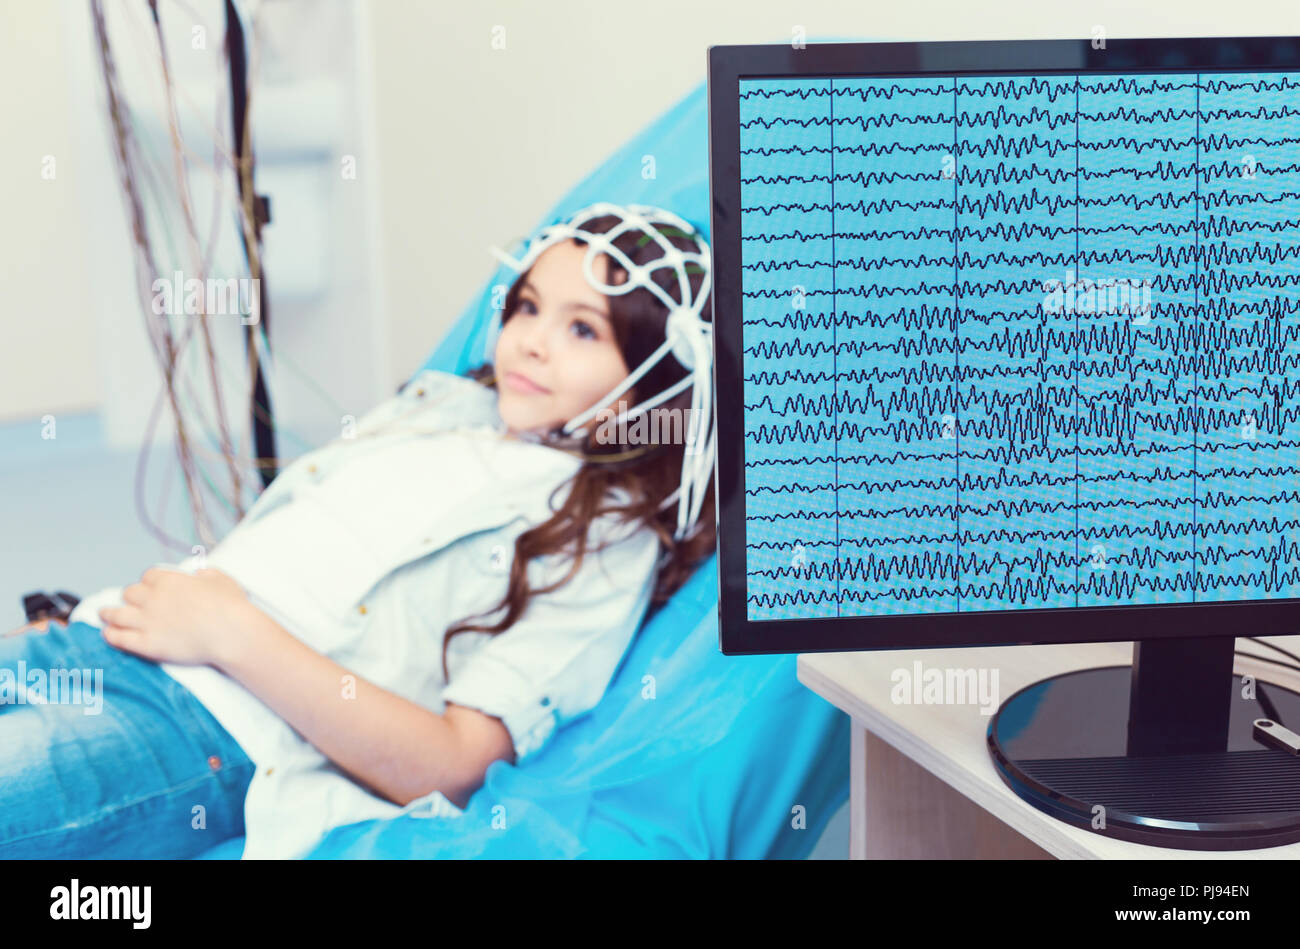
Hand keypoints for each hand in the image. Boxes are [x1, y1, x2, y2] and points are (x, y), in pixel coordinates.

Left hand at [98, 566, 252, 666]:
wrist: (230, 633)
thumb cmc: (230, 606)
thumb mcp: (221, 580)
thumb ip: (206, 574)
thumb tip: (199, 575)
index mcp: (169, 581)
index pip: (148, 576)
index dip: (149, 582)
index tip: (151, 588)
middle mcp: (153, 599)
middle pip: (129, 593)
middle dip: (130, 597)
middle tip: (131, 603)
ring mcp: (147, 622)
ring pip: (117, 614)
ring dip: (109, 614)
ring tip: (104, 615)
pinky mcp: (147, 644)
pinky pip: (120, 638)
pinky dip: (111, 635)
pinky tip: (108, 633)